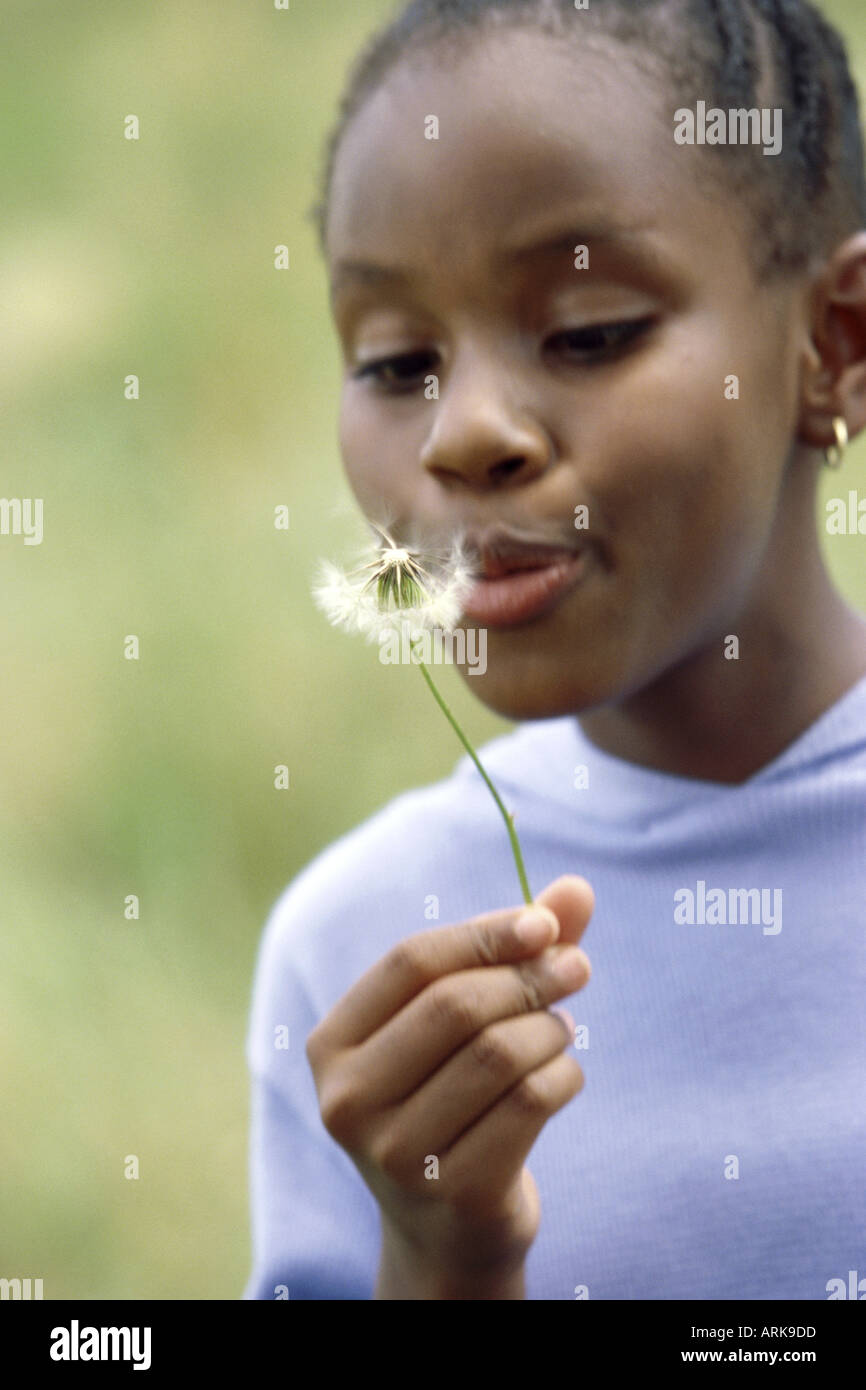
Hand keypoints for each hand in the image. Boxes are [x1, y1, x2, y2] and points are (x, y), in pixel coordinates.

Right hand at [305, 875, 592, 1296]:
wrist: (448, 1228)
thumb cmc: (452, 1098)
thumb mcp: (464, 1023)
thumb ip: (514, 951)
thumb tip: (578, 888)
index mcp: (334, 1046)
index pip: (410, 962)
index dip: (483, 933)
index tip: (544, 923)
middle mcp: (349, 1101)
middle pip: (455, 1006)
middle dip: (528, 976)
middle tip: (577, 968)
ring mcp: (397, 1154)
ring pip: (499, 1054)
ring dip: (550, 1028)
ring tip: (562, 1028)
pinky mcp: (456, 1192)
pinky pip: (532, 1103)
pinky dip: (564, 1075)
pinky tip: (564, 1075)